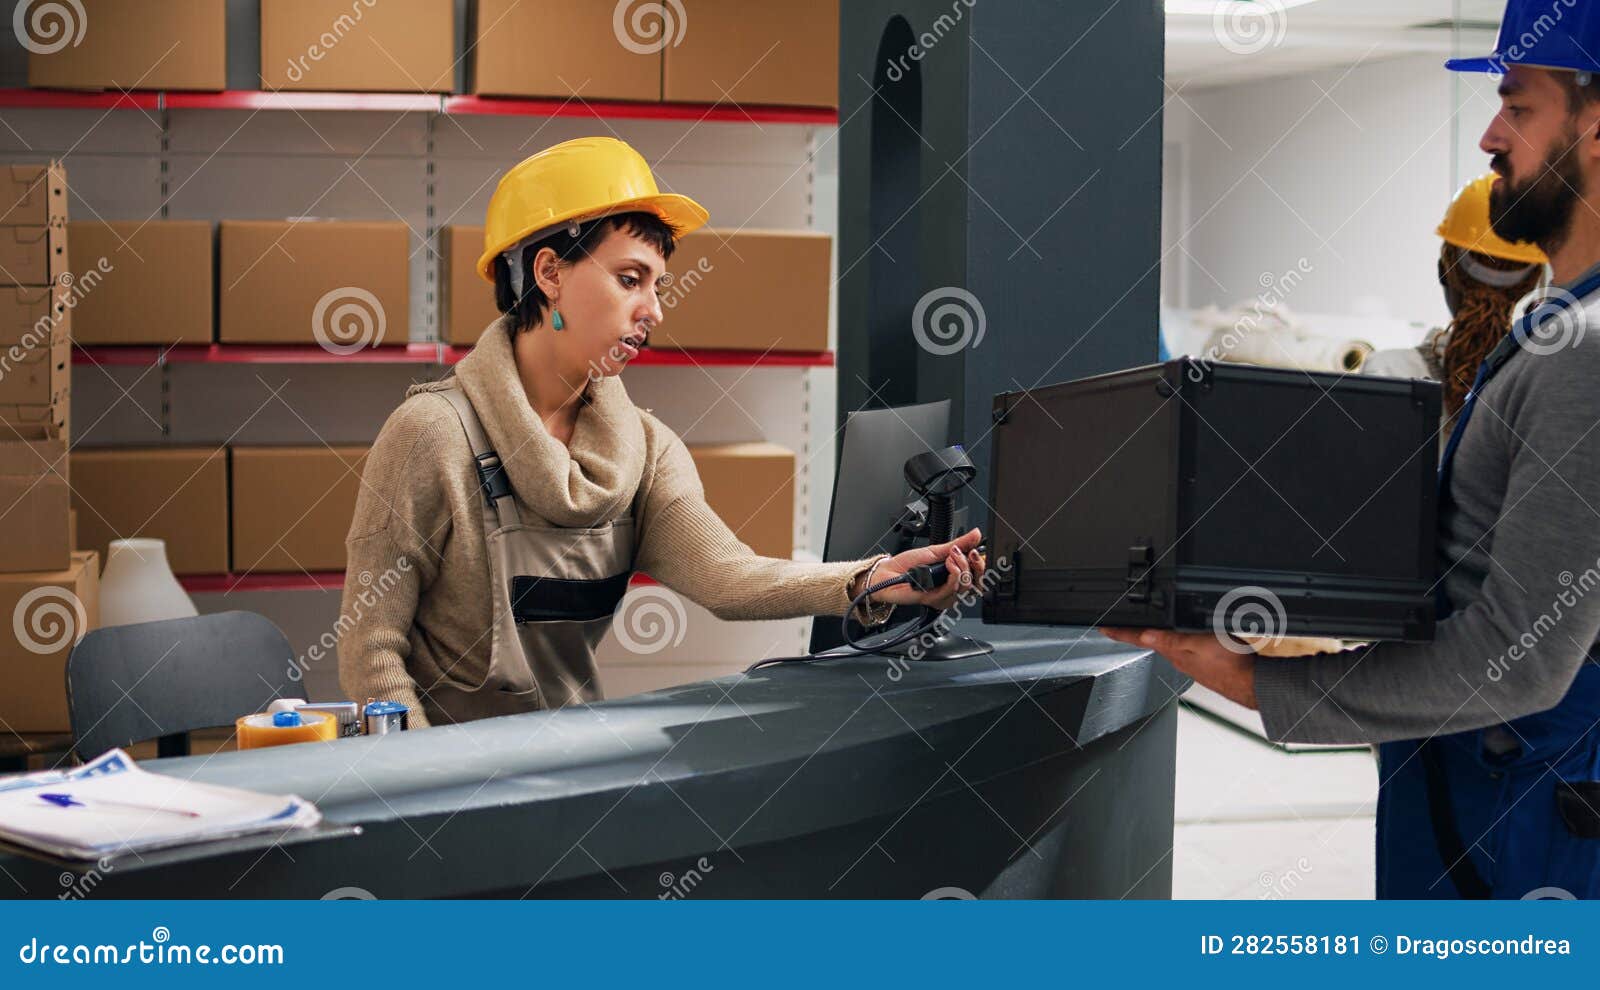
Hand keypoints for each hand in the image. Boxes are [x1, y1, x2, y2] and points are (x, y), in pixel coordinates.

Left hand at [857, 528, 986, 610]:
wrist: (889, 573)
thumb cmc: (907, 564)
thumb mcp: (937, 549)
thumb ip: (959, 544)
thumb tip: (976, 534)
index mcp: (954, 575)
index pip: (978, 576)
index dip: (982, 565)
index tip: (976, 551)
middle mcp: (951, 588)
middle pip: (976, 584)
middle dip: (975, 566)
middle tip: (967, 553)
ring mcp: (944, 595)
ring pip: (966, 587)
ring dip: (961, 567)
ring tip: (950, 556)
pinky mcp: (936, 600)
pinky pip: (952, 591)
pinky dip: (953, 575)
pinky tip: (946, 565)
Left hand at [1098, 627, 1259, 709]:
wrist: (1254, 684)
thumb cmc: (1232, 664)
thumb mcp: (1200, 643)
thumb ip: (1172, 639)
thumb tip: (1145, 635)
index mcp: (1174, 652)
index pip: (1140, 639)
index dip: (1120, 633)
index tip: (1103, 628)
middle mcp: (1179, 659)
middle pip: (1150, 642)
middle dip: (1133, 634)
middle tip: (1117, 628)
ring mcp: (1191, 663)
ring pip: (1167, 646)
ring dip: (1153, 637)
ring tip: (1140, 631)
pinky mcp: (1203, 665)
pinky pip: (1182, 651)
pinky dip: (1173, 642)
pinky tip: (1177, 639)